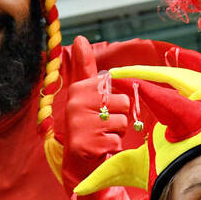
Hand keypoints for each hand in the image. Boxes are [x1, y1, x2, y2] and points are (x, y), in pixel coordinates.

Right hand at [61, 36, 132, 187]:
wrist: (77, 162)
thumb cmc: (87, 123)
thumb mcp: (86, 94)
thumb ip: (86, 67)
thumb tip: (80, 38)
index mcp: (79, 89)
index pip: (116, 85)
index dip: (115, 100)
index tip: (100, 109)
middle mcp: (76, 104)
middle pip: (124, 102)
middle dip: (119, 116)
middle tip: (102, 125)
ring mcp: (82, 125)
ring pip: (123, 122)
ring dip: (117, 133)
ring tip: (102, 136)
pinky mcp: (89, 144)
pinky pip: (118, 140)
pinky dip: (113, 147)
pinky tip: (100, 148)